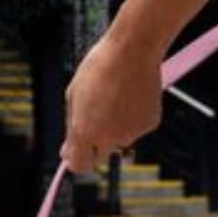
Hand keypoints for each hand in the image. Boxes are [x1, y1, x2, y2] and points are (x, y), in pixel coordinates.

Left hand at [61, 28, 164, 173]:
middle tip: (93, 119)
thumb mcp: (73, 96)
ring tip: (113, 99)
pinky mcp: (150, 125)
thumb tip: (67, 151)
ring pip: (118, 142)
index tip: (72, 153)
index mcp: (85, 131)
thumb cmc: (99, 68)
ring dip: (113, 129)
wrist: (133, 51)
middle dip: (93, 145)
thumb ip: (71, 126)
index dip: (75, 161)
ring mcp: (132, 132)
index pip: (80, 165)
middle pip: (99, 156)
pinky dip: (131, 119)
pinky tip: (129, 97)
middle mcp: (110, 137)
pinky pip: (135, 129)